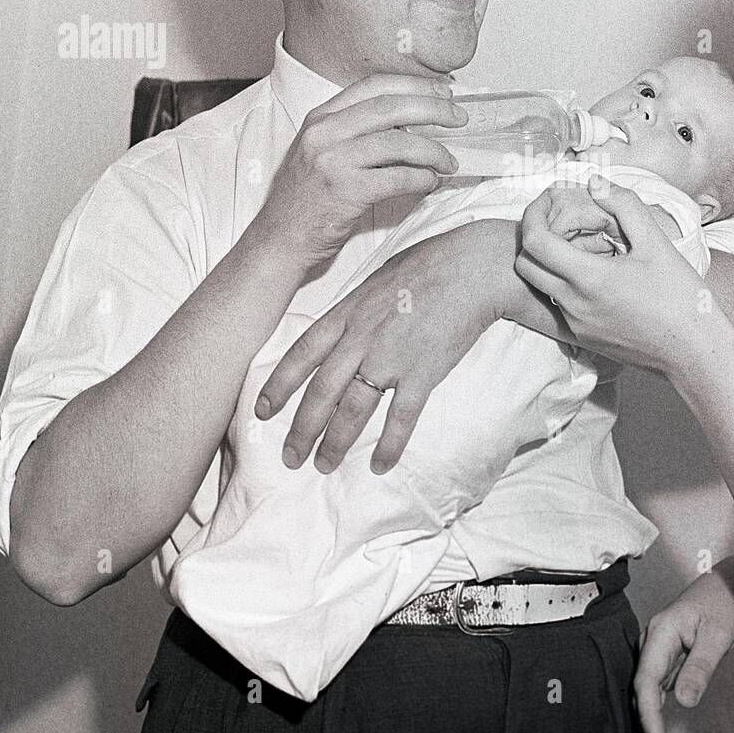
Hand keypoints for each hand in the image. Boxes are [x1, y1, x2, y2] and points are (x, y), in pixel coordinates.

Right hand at [248, 73, 466, 271]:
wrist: (279, 238)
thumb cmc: (307, 198)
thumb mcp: (322, 151)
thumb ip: (356, 131)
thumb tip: (412, 123)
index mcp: (321, 117)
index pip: (374, 86)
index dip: (414, 84)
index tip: (442, 90)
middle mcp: (324, 132)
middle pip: (391, 107)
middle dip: (433, 109)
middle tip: (458, 118)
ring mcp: (333, 160)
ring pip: (399, 143)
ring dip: (434, 152)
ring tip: (450, 162)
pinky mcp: (345, 191)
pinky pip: (397, 178)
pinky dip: (421, 178)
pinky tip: (431, 182)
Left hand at [255, 222, 511, 473]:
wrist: (471, 269)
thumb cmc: (427, 266)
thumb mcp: (377, 280)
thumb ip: (356, 309)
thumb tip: (343, 328)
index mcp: (348, 313)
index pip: (302, 354)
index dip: (279, 385)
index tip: (262, 411)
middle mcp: (362, 339)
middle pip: (322, 391)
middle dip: (302, 429)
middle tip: (289, 457)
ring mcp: (391, 357)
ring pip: (353, 409)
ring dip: (335, 442)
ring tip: (323, 466)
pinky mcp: (423, 372)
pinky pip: (400, 417)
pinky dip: (390, 444)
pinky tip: (380, 465)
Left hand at [514, 177, 711, 371]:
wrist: (693, 353)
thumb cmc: (681, 297)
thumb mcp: (657, 243)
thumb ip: (623, 205)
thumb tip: (595, 183)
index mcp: (589, 278)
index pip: (535, 241)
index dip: (534, 213)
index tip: (548, 198)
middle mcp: (573, 304)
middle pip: (524, 264)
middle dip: (533, 235)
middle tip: (558, 218)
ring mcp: (575, 324)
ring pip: (541, 284)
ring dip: (549, 260)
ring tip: (582, 244)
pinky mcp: (583, 337)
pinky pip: (560, 303)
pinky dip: (565, 282)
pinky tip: (596, 273)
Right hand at [634, 569, 733, 732]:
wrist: (731, 586)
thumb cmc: (724, 603)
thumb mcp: (718, 635)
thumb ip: (701, 667)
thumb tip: (684, 701)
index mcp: (660, 632)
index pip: (645, 680)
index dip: (648, 715)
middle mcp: (652, 643)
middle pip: (642, 694)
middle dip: (651, 731)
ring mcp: (657, 653)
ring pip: (646, 697)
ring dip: (654, 729)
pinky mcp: (665, 662)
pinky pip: (656, 694)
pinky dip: (659, 718)